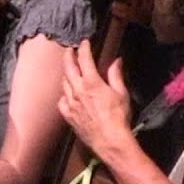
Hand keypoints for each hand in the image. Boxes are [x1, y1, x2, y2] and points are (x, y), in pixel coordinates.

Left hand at [58, 40, 134, 159]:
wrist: (110, 140)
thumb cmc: (118, 117)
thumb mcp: (121, 93)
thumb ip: (116, 75)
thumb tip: (117, 61)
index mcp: (91, 83)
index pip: (84, 59)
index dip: (83, 49)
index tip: (83, 43)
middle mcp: (77, 91)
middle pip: (68, 68)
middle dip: (68, 57)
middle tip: (69, 51)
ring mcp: (71, 103)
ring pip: (64, 84)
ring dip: (66, 74)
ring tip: (69, 70)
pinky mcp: (68, 116)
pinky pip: (62, 101)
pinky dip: (64, 95)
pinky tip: (67, 94)